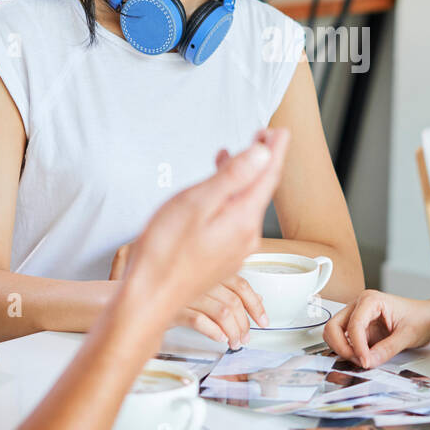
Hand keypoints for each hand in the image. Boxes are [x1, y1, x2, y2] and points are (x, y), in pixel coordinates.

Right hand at [121, 128, 290, 324]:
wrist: (149, 298)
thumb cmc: (164, 252)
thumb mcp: (196, 203)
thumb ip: (232, 177)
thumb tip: (262, 154)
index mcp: (242, 219)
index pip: (268, 176)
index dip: (275, 150)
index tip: (281, 131)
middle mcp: (245, 236)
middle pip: (261, 190)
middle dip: (263, 161)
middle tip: (263, 136)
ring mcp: (234, 249)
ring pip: (247, 205)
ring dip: (245, 179)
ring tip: (235, 157)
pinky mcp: (221, 257)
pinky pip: (235, 220)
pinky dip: (232, 198)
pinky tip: (218, 194)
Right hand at [174, 276, 267, 349]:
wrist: (136, 292)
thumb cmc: (171, 288)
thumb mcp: (203, 285)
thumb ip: (229, 288)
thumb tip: (257, 298)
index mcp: (208, 269)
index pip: (241, 284)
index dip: (255, 304)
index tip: (263, 320)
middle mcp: (200, 278)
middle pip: (233, 301)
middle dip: (244, 323)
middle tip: (247, 338)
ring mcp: (186, 292)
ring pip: (221, 312)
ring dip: (233, 331)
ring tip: (235, 343)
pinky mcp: (173, 308)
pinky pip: (199, 320)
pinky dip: (214, 331)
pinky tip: (220, 339)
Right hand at [323, 289, 429, 367]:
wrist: (428, 319)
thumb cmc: (420, 318)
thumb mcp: (407, 335)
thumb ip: (387, 349)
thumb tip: (369, 361)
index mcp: (371, 300)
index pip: (354, 324)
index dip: (356, 346)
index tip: (365, 361)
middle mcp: (359, 306)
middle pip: (334, 327)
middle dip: (341, 347)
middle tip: (358, 361)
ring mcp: (357, 318)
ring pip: (334, 334)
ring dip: (343, 350)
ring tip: (362, 360)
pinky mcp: (359, 331)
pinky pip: (345, 342)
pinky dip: (348, 352)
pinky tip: (362, 359)